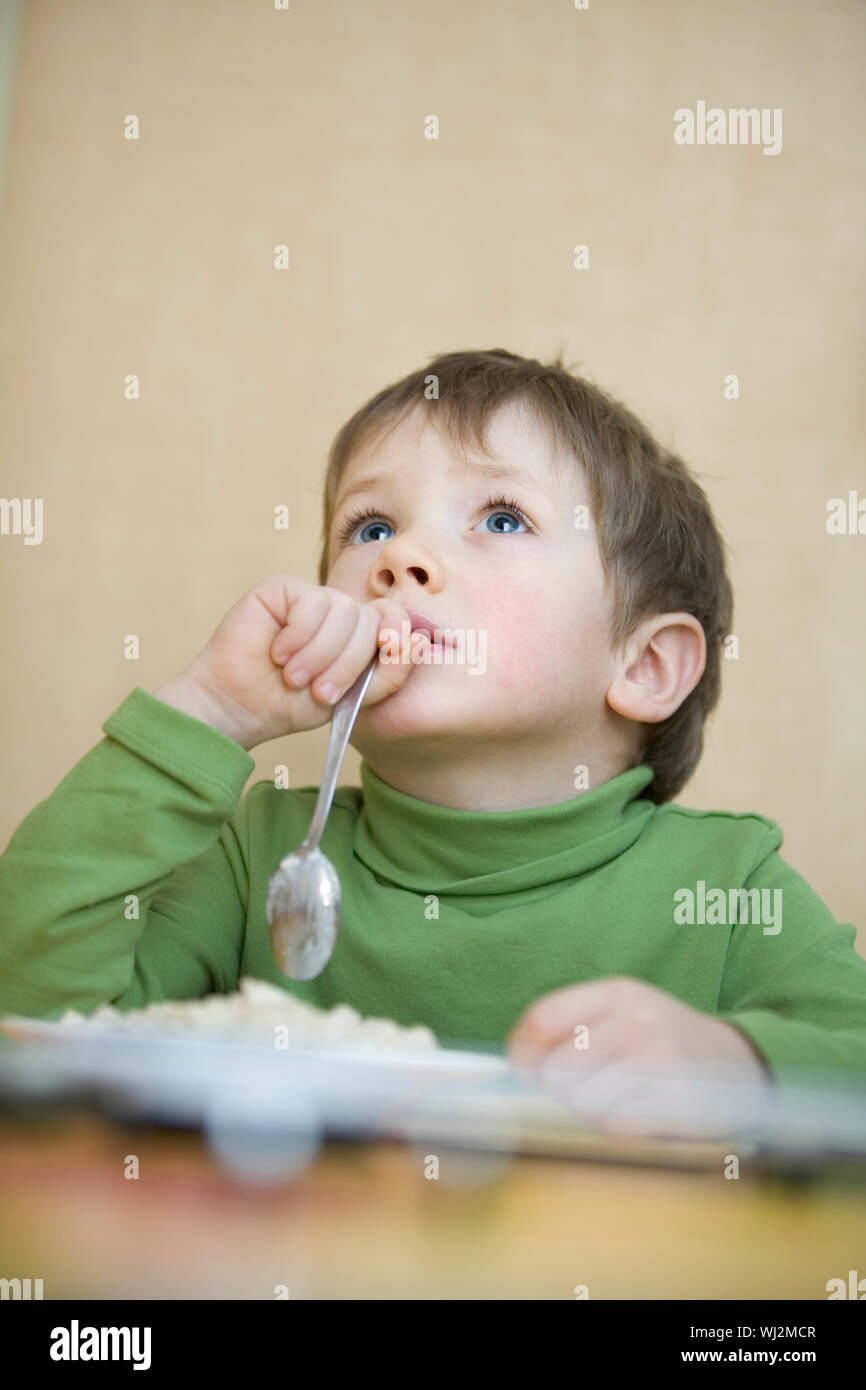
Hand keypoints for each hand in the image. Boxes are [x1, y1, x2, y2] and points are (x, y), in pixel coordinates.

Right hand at [155, 574, 429, 749]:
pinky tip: (278, 653)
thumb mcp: (351, 699)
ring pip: (343, 610)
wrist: (240, 706)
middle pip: (370, 620)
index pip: (395, 620)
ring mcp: (311, 597)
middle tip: (318, 692)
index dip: (393, 641)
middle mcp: (339, 612)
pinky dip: (298, 636)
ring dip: (319, 654)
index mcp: (359, 635)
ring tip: (294, 676)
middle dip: (347, 663)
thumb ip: (388, 674)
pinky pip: (312, 603)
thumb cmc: (291, 704)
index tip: (375, 669)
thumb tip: (423, 641)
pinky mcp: (282, 588)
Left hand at [506, 976, 772, 1139]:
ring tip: (619, 1096)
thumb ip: (572, 1027)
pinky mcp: (676, 1100)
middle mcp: (638, 1020)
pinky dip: (619, 1124)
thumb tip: (517, 1064)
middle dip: (560, 1088)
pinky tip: (641, 1109)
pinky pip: (617, 1124)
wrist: (737, 1062)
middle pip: (559, 1069)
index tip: (524, 1070)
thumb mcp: (622, 1013)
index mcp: (617, 993)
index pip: (544, 1018)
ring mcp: (660, 1059)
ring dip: (591, 1109)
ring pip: (584, 1101)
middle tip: (582, 1088)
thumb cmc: (662, 1041)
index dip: (522, 1051)